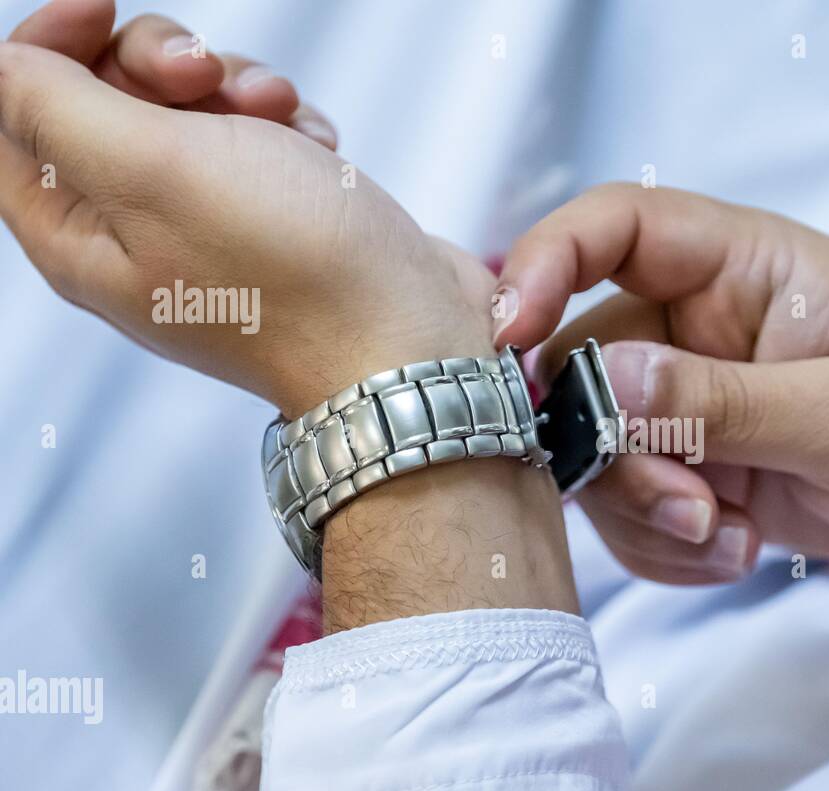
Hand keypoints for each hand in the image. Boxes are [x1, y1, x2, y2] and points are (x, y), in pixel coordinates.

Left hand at [0, 8, 495, 416]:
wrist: (410, 342)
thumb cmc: (291, 268)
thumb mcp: (151, 170)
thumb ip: (52, 103)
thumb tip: (9, 65)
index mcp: (79, 236)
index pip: (11, 116)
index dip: (46, 48)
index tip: (102, 6)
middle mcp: (137, 234)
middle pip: (104, 100)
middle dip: (161, 64)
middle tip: (209, 78)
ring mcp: (215, 228)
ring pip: (192, 111)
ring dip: (237, 87)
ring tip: (285, 117)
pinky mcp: (282, 221)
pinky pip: (261, 141)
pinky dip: (288, 127)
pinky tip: (321, 151)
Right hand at [494, 184, 828, 581]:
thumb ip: (728, 402)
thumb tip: (602, 385)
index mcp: (743, 267)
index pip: (615, 227)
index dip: (543, 263)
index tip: (507, 334)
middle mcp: (701, 325)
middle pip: (583, 362)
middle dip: (612, 449)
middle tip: (689, 511)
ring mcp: (696, 399)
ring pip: (598, 447)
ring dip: (643, 510)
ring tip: (727, 540)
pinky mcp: (701, 465)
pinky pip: (635, 505)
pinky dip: (665, 544)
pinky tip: (735, 554)